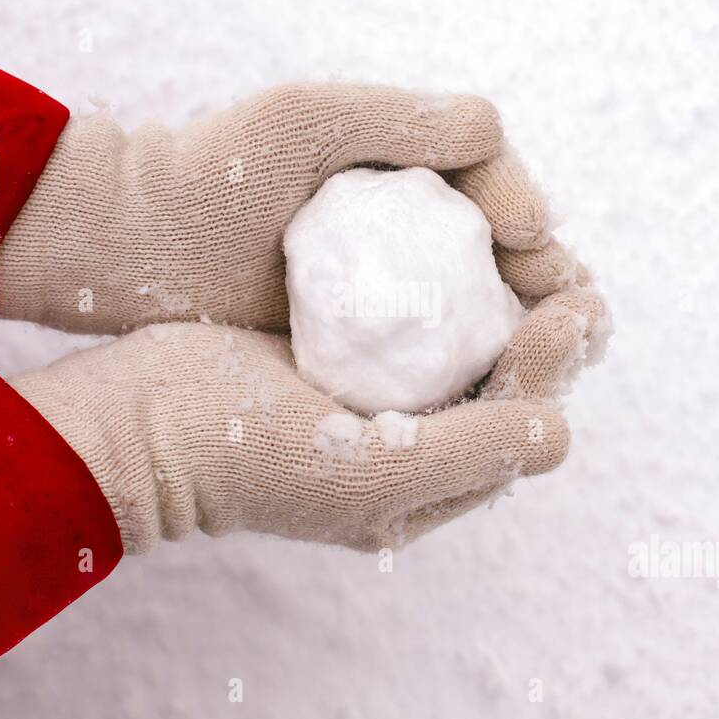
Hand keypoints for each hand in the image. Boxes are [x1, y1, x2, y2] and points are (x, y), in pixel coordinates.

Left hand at [0, 82, 586, 335]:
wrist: (128, 245)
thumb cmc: (211, 171)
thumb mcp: (309, 121)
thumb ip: (410, 117)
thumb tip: (502, 146)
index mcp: (403, 171)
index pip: (495, 189)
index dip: (528, 215)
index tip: (535, 239)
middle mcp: (401, 232)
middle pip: (499, 259)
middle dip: (545, 286)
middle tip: (574, 316)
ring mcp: (379, 294)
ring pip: (473, 316)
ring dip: (518, 336)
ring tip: (548, 358)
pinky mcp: (353, 349)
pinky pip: (424, 362)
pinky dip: (462, 375)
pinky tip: (487, 393)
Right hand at [10, 299, 606, 552]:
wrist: (143, 421)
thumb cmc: (250, 457)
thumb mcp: (371, 474)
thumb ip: (473, 454)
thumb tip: (564, 431)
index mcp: (424, 484)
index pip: (516, 425)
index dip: (553, 369)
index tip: (576, 309)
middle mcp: (410, 442)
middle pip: (499, 380)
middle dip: (544, 329)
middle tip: (576, 271)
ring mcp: (374, 393)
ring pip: (461, 340)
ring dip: (500, 296)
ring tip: (534, 244)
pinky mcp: (340, 348)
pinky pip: (409, 312)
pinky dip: (440, 278)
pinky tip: (459, 234)